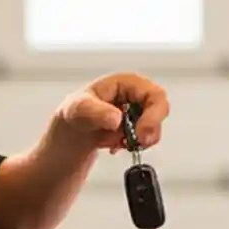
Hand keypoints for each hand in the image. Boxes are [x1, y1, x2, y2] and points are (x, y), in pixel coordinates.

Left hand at [54, 72, 168, 152]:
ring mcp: (136, 111)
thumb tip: (116, 118)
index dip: (154, 115)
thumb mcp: (78, 111)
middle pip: (160, 110)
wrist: (69, 136)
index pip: (155, 94)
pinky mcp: (135, 126)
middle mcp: (134, 94)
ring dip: (142, 140)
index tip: (142, 133)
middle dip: (150, 130)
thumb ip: (96, 113)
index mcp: (125, 82)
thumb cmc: (72, 115)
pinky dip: (136, 145)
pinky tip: (118, 146)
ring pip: (155, 126)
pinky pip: (147, 137)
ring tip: (120, 144)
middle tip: (136, 143)